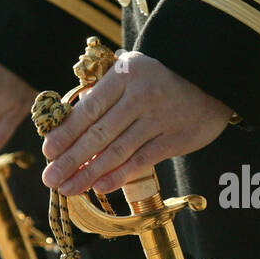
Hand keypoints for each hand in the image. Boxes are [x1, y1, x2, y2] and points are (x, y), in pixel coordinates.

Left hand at [40, 50, 230, 194]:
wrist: (211, 78)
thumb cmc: (160, 77)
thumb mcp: (132, 71)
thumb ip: (103, 91)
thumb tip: (67, 121)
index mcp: (125, 75)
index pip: (89, 109)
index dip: (66, 132)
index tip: (48, 151)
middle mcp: (141, 97)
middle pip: (99, 134)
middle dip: (71, 159)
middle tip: (50, 179)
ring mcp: (159, 119)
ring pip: (118, 151)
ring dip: (90, 173)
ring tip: (68, 188)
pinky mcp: (175, 138)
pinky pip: (142, 160)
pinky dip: (119, 175)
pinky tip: (100, 187)